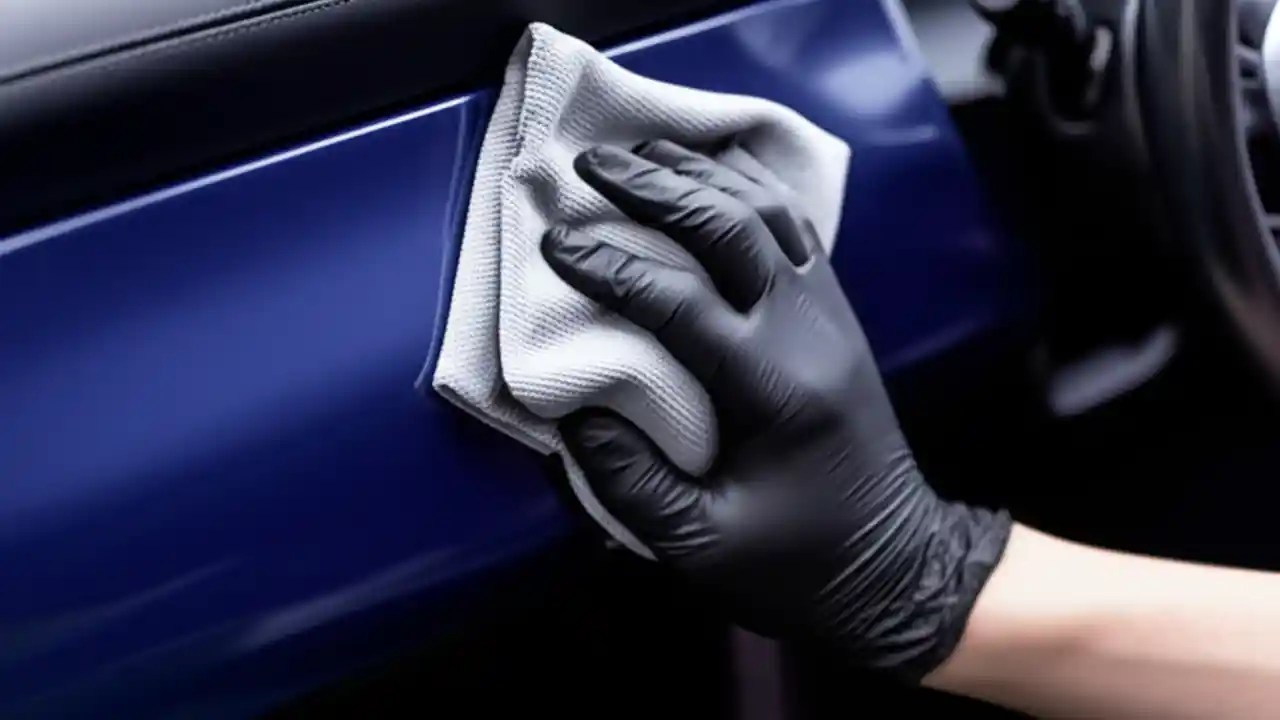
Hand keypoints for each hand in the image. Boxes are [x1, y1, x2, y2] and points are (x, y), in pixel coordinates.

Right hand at [542, 140, 1010, 680]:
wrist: (896, 567)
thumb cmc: (796, 566)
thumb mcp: (701, 545)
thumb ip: (630, 480)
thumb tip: (574, 411)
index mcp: (774, 389)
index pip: (680, 302)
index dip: (610, 266)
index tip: (554, 244)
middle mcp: (807, 334)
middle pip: (730, 228)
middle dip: (655, 188)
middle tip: (589, 163)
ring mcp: (830, 316)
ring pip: (768, 212)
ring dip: (701, 173)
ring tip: (641, 149)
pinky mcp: (837, 316)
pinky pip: (796, 227)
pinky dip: (751, 186)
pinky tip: (715, 167)